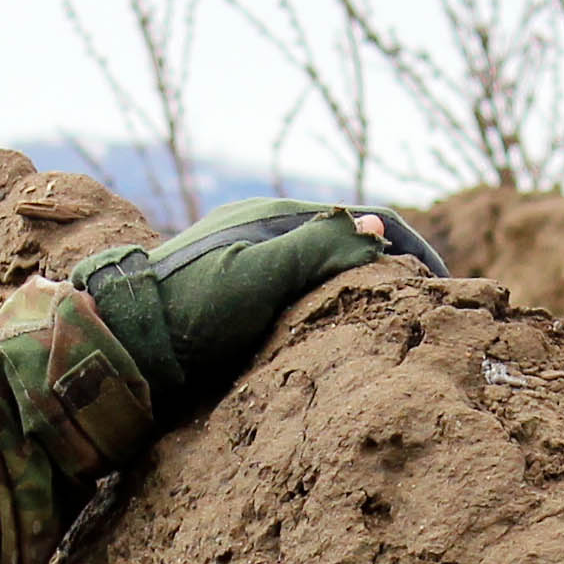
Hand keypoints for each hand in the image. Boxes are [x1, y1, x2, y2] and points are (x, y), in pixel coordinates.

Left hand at [71, 198, 446, 425]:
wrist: (117, 342)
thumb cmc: (187, 309)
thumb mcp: (259, 274)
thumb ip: (317, 247)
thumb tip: (378, 229)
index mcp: (274, 220)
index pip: (363, 220)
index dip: (411, 247)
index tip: (447, 283)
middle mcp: (262, 238)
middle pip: (345, 243)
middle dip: (391, 269)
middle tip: (429, 308)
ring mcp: (246, 270)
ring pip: (322, 272)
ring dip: (361, 291)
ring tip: (393, 327)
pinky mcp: (232, 304)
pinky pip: (297, 298)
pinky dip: (331, 311)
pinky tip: (336, 343)